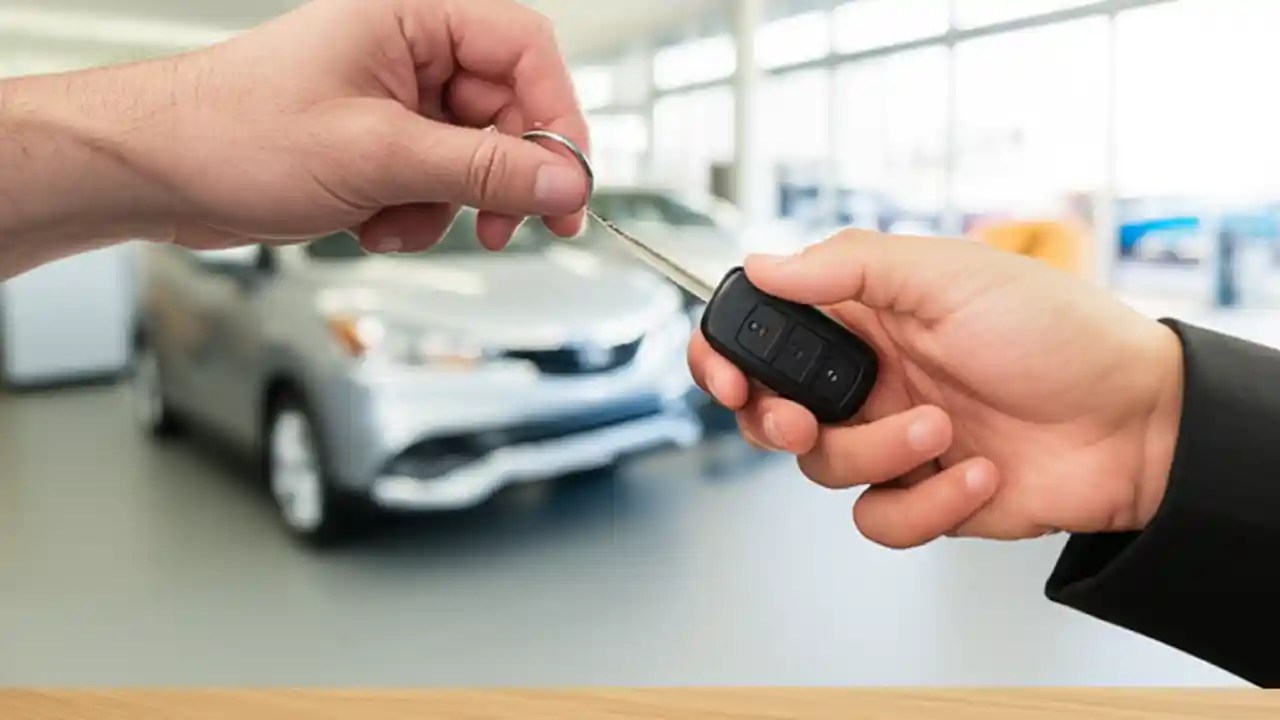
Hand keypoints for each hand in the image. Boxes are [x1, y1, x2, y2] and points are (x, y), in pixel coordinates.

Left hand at [0, 0, 588, 270]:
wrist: (157, 172)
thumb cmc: (234, 132)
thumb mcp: (377, 156)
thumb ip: (482, 168)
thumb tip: (562, 179)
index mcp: (409, 21)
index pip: (523, 50)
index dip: (556, 113)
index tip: (565, 178)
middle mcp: (407, 56)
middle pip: (505, 112)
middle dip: (502, 178)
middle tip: (512, 227)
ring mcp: (393, 104)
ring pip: (473, 159)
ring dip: (450, 206)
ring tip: (401, 222)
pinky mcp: (377, 148)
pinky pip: (434, 185)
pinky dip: (415, 216)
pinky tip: (374, 225)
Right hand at [689, 231, 1185, 548]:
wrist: (1139, 424)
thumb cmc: (1058, 334)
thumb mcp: (950, 275)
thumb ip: (847, 266)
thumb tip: (764, 265)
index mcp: (867, 317)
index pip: (767, 331)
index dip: (726, 354)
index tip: (723, 374)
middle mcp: (872, 378)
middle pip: (772, 410)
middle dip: (776, 420)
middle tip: (804, 420)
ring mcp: (895, 439)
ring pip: (825, 468)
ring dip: (879, 453)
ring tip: (943, 430)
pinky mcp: (925, 496)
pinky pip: (880, 519)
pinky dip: (925, 504)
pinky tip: (976, 473)